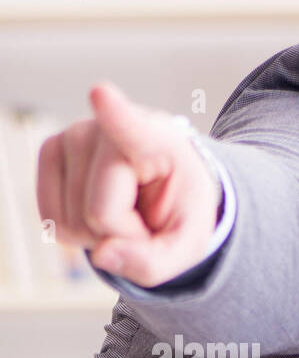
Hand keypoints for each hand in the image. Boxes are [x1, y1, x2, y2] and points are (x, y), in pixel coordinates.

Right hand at [36, 80, 221, 287]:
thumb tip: (102, 256)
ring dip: (100, 235)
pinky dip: (77, 232)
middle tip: (144, 218)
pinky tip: (98, 211)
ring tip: (125, 210)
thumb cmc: (180, 209)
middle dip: (123, 235)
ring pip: (72, 222)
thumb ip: (156, 262)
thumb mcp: (189, 245)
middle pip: (100, 215)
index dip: (115, 115)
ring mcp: (72, 136)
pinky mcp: (50, 151)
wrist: (165, 188)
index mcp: (157, 141)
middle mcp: (106, 129)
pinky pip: (52, 220)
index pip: (130, 129)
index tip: (102, 95)